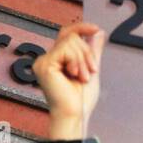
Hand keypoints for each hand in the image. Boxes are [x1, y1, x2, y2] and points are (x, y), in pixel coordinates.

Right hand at [32, 21, 105, 139]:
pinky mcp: (45, 65)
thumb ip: (93, 51)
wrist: (75, 114)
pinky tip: (75, 75)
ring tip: (83, 77)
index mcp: (58, 59)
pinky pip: (64, 50)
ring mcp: (44, 61)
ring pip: (69, 42)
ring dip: (83, 59)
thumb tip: (98, 33)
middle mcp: (48, 58)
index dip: (81, 28)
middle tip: (91, 72)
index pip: (67, 34)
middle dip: (87, 53)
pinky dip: (76, 61)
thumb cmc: (81, 99)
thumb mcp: (92, 70)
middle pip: (71, 37)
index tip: (96, 28)